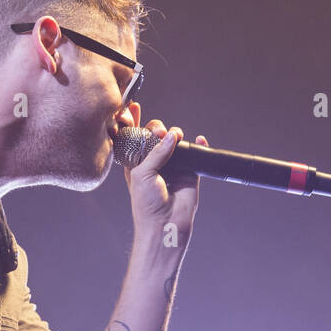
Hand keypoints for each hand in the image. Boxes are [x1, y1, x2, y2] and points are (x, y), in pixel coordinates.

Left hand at [121, 101, 207, 251]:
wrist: (165, 224)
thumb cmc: (146, 203)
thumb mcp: (141, 173)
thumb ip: (155, 151)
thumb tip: (172, 135)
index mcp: (135, 163)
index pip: (132, 137)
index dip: (132, 121)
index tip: (132, 107)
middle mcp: (153, 162)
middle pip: (154, 134)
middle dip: (155, 127)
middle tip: (157, 132)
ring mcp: (172, 166)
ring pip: (173, 140)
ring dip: (174, 133)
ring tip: (175, 136)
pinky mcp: (189, 172)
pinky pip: (195, 152)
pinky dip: (198, 143)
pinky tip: (198, 138)